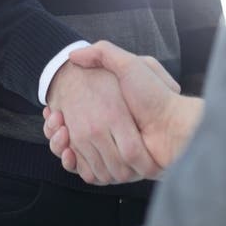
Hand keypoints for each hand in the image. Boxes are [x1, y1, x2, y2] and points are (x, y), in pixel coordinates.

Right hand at [45, 42, 202, 173]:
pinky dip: (71, 161)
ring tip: (59, 128)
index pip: (72, 117)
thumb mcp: (128, 64)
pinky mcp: (111, 169)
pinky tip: (66, 148)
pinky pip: (84, 171)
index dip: (58, 116)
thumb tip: (74, 55)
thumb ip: (104, 53)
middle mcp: (106, 133)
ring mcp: (108, 152)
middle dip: (54, 129)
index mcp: (108, 113)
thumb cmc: (152, 94)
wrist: (172, 126)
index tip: (52, 108)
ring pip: (71, 152)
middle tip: (53, 117)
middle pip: (68, 135)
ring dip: (58, 143)